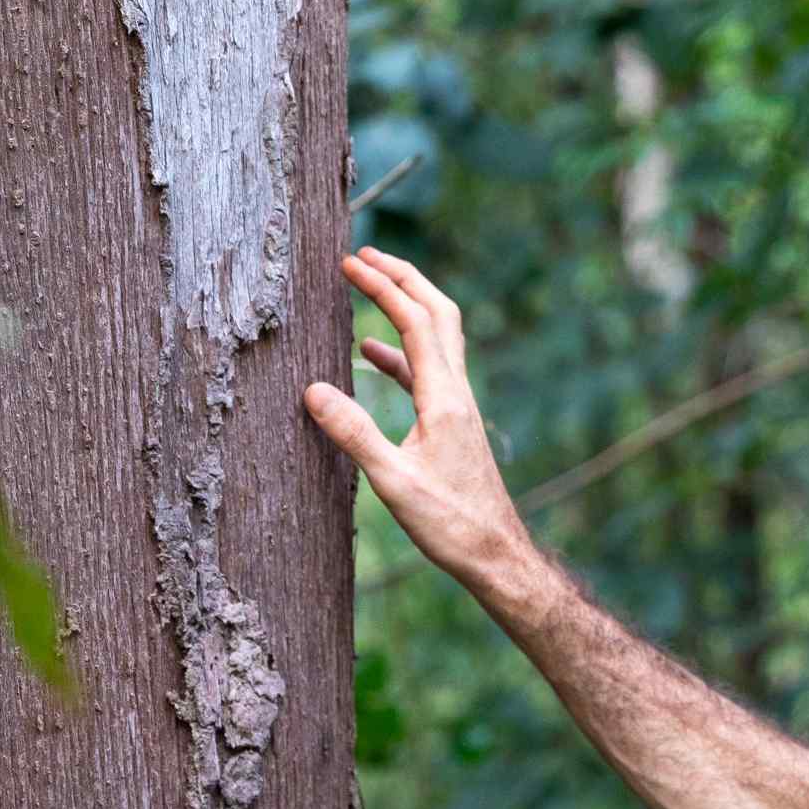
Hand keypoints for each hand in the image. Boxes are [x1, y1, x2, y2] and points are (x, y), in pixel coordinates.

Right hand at [303, 246, 531, 583]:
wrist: (496, 554)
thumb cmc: (451, 525)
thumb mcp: (393, 482)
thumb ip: (353, 434)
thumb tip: (312, 389)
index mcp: (444, 399)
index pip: (414, 322)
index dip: (382, 286)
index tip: (349, 262)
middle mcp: (456, 392)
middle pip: (437, 313)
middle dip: (402, 277)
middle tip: (365, 254)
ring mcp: (457, 406)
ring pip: (435, 337)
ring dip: (403, 306)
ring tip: (367, 286)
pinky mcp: (451, 423)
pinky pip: (424, 370)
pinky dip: (397, 351)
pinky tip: (369, 354)